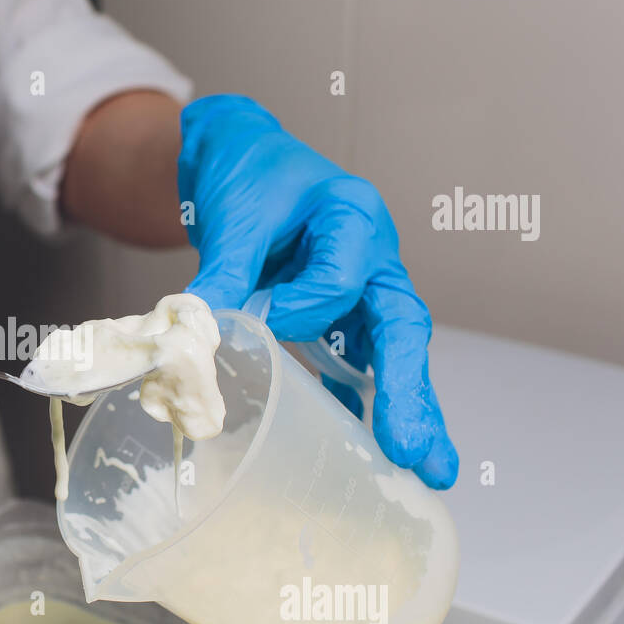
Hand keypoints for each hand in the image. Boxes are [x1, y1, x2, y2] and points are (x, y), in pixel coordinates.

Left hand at [178, 94, 456, 488]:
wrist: (239, 156)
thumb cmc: (245, 172)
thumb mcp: (231, 215)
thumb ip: (223, 272)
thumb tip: (195, 331)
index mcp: (354, 217)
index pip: (344, 277)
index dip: (305, 306)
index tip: (266, 317)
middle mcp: (373, 256)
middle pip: (400, 326)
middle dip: (408, 390)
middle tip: (413, 448)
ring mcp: (363, 289)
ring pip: (392, 353)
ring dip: (407, 408)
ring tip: (428, 467)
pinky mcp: (342, 316)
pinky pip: (357, 364)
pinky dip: (360, 406)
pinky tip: (368, 454)